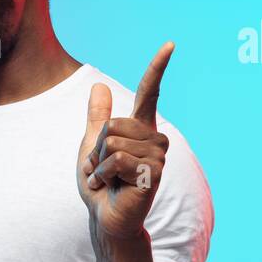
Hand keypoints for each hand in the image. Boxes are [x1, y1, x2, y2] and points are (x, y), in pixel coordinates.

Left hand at [76, 42, 173, 241]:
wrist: (105, 217)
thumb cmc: (101, 184)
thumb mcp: (91, 146)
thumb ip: (97, 119)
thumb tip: (98, 86)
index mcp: (140, 129)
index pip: (150, 93)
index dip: (157, 68)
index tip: (170, 44)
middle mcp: (154, 139)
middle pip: (112, 125)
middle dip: (96, 149)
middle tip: (103, 170)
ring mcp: (157, 157)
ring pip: (113, 142)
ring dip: (99, 165)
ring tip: (107, 180)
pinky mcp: (153, 173)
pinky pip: (117, 160)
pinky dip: (104, 175)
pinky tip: (112, 187)